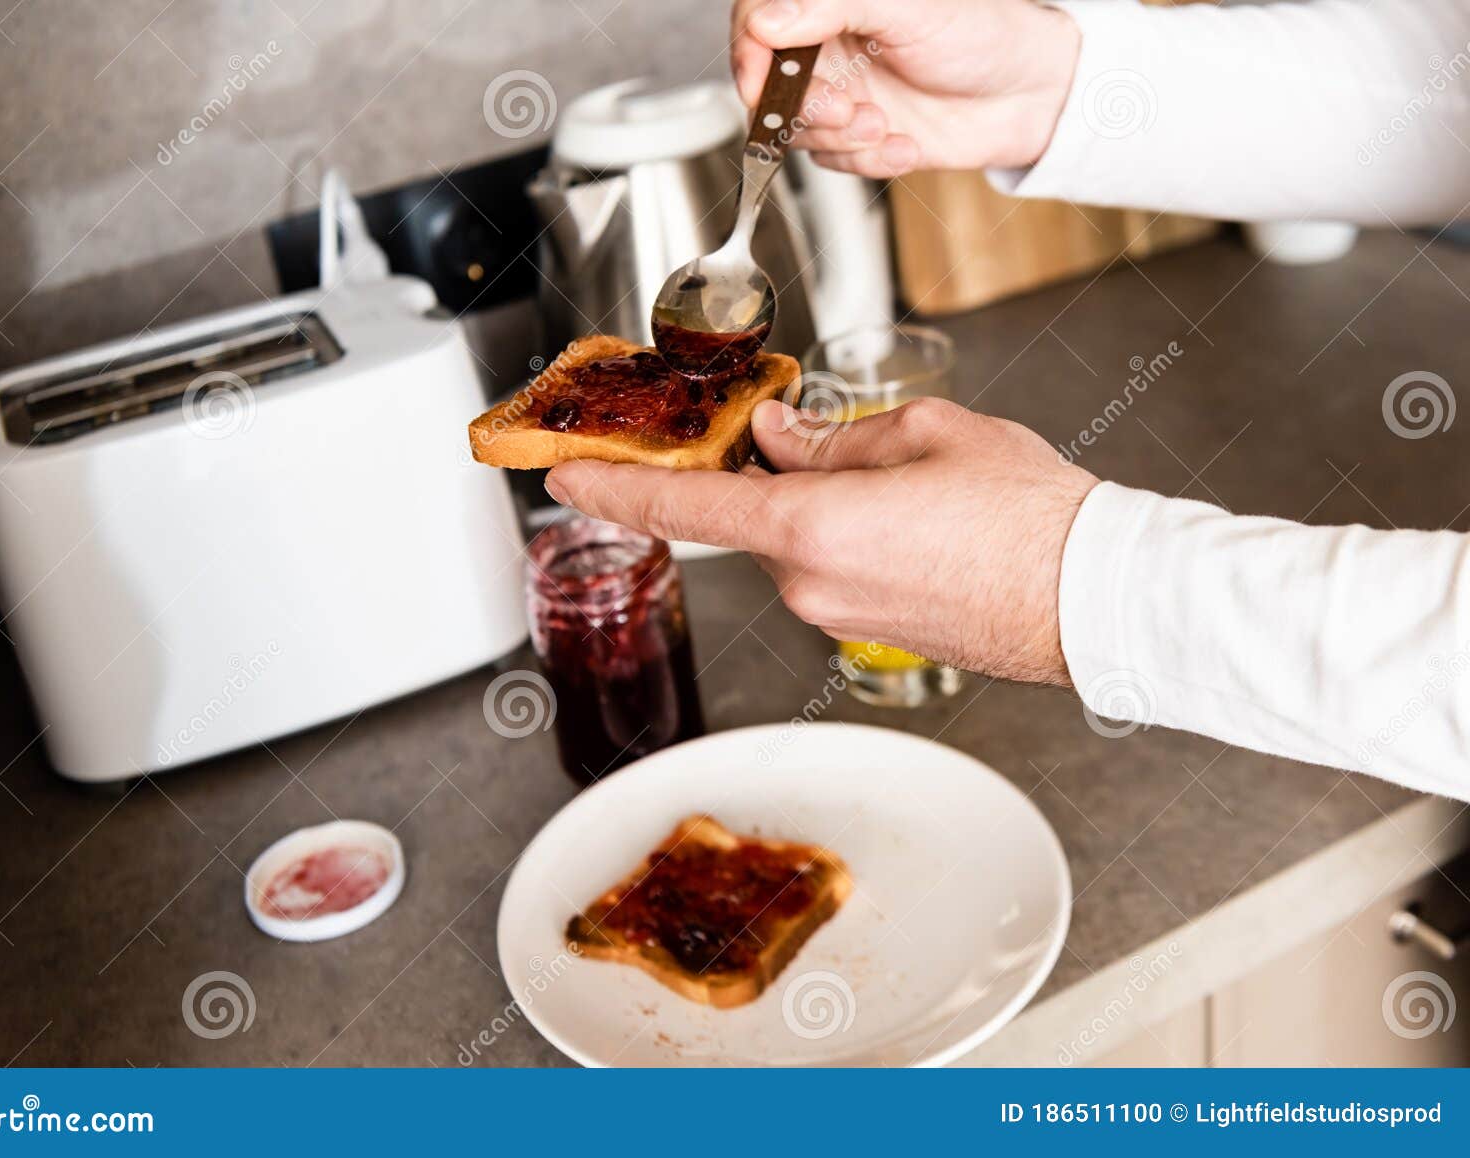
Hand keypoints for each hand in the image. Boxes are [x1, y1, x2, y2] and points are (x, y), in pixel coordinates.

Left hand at [543, 398, 1098, 685]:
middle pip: (752, 512)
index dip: (613, 485)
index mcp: (812, 526)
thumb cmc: (1027, 514)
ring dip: (822, 502)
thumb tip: (779, 439)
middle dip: (772, 470)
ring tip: (912, 480)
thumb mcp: (926, 433)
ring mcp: (835, 616)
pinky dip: (846, 533)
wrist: (1092, 598)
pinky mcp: (864, 631)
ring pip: (795, 539)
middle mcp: (809, 583)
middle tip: (816, 429)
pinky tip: (914, 518)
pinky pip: (829, 568)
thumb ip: (831, 437)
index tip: (563, 474)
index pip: (683, 503)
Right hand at [731, 0, 1080, 174]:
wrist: (1029, 95)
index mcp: (830, 5)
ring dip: (841, 139)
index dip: (750, 56)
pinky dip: (867, 161)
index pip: (758, 24)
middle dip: (806, 109)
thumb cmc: (980, 35)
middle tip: (846, 110)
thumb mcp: (907, 9)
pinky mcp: (858, 138)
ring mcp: (840, 95)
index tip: (761, 82)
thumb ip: (831, 5)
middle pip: (769, 87)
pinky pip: (832, 163)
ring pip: (797, 133)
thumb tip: (768, 20)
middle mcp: (827, 48)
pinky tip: (906, 144)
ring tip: (885, 125)